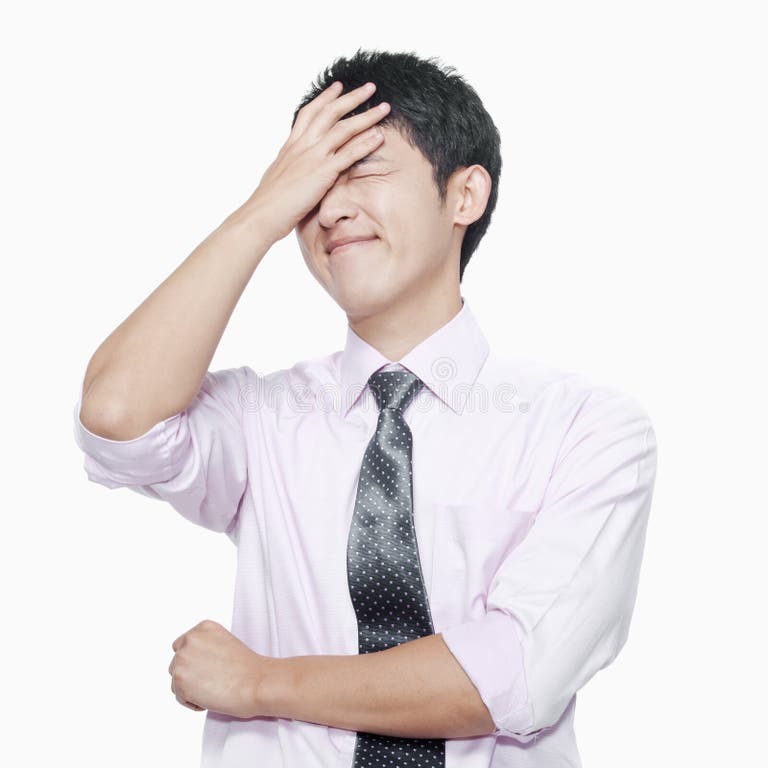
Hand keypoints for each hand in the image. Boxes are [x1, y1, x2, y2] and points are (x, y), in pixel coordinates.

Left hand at [168, 619, 271, 718]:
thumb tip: (194, 663)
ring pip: (175, 679)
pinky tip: (210, 699)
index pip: (183, 645)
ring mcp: (182, 659)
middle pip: (176, 662)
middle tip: (210, 682)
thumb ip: (206, 647)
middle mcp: (190, 640)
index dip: (193, 660)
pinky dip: (192, 702)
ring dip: (189, 688)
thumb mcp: (226, 643)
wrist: (256, 683)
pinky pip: (179, 697)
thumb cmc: (248, 668)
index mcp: (203, 627)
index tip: (206, 670)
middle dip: (190, 674)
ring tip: (212, 691)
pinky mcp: (180, 680)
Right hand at [246, 81, 390, 241]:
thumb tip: (290, 167)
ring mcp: (312, 157)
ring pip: (343, 129)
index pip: (309, 113)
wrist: (260, 215)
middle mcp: (302, 146)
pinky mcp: (322, 173)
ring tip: (384, 107)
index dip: (325, 98)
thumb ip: (289, 167)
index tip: (338, 86)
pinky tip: (380, 137)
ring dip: (366, 116)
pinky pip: (348, 154)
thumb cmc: (267, 204)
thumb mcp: (277, 177)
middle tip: (369, 87)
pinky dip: (366, 144)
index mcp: (291, 146)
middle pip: (330, 113)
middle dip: (351, 97)